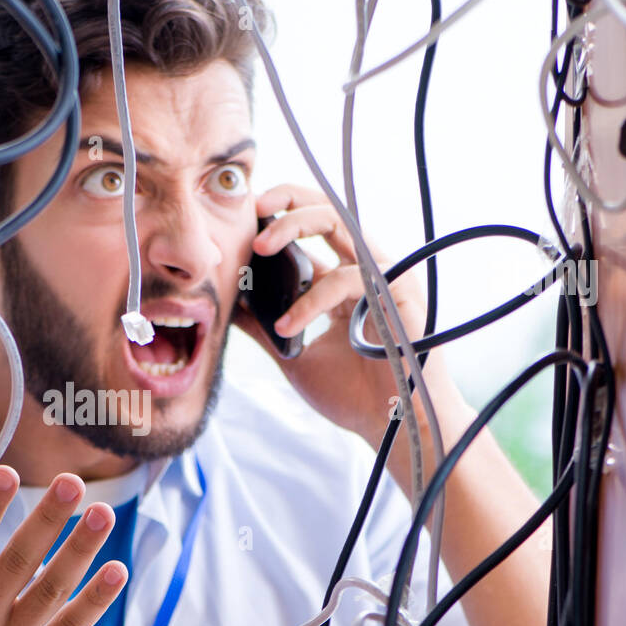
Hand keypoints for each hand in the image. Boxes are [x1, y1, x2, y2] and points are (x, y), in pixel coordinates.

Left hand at [236, 182, 462, 442]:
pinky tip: (285, 326)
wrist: (391, 427)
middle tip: (253, 209)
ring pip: (341, 223)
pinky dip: (310, 301)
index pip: (315, 226)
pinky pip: (347, 280)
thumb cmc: (351, 394)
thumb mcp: (292, 355)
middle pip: (329, 208)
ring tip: (259, 249)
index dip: (282, 211)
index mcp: (344, 279)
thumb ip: (263, 327)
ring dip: (294, 228)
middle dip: (288, 198)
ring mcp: (385, 277)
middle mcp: (366, 269)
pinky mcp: (398, 294)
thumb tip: (226, 305)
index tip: (244, 216)